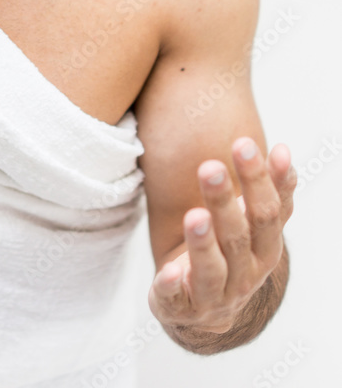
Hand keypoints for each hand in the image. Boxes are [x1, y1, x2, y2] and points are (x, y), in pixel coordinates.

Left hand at [148, 138, 295, 334]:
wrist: (202, 308)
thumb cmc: (229, 253)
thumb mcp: (252, 226)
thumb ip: (269, 193)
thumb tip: (284, 150)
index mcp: (264, 249)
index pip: (268, 213)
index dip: (260, 180)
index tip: (244, 144)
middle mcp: (244, 275)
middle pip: (239, 236)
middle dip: (224, 202)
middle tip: (210, 167)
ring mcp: (214, 295)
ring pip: (211, 269)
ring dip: (202, 242)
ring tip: (194, 215)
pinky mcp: (180, 308)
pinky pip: (175, 299)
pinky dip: (171, 286)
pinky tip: (168, 271)